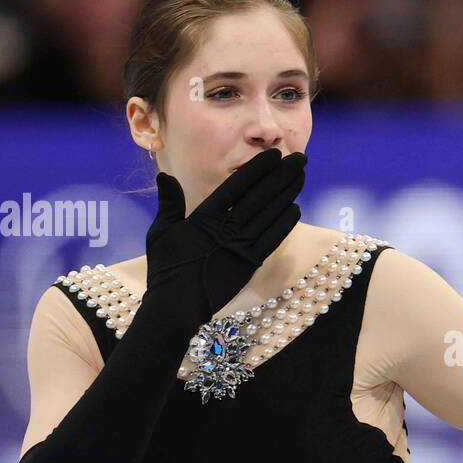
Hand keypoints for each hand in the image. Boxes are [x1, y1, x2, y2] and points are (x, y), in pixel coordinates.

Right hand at [143, 148, 306, 323]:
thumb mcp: (161, 233)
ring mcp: (240, 247)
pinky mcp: (249, 264)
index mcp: (204, 217)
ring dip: (288, 194)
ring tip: (301, 176)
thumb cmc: (166, 270)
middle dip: (281, 175)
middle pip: (260, 196)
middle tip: (300, 159)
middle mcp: (226, 228)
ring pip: (270, 215)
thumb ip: (169, 203)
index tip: (274, 155)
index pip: (236, 185)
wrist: (176, 307)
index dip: (258, 169)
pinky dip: (285, 224)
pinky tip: (296, 208)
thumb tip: (164, 176)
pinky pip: (272, 240)